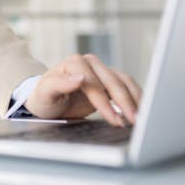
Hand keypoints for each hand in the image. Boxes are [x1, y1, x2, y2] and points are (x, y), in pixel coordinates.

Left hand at [24, 53, 142, 126]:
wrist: (48, 102)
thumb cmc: (44, 98)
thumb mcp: (45, 93)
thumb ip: (58, 84)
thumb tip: (79, 78)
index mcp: (73, 63)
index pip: (93, 83)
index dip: (104, 102)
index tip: (113, 119)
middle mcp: (89, 63)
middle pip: (112, 81)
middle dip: (124, 103)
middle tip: (133, 122)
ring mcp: (101, 70)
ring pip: (124, 82)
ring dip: (135, 100)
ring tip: (140, 119)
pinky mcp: (109, 80)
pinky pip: (128, 86)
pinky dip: (136, 98)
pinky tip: (140, 112)